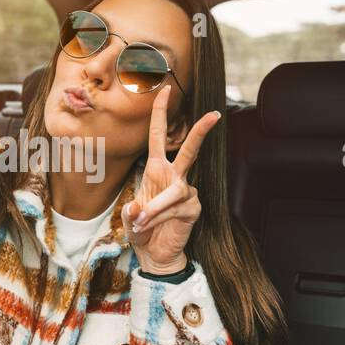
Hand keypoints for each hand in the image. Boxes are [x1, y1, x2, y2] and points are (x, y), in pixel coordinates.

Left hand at [122, 84, 220, 274]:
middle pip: (190, 150)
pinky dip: (159, 217)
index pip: (158, 136)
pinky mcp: (193, 209)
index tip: (164, 89)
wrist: (154, 255)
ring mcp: (186, 192)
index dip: (160, 113)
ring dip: (154, 208)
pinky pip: (175, 208)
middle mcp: (173, 176)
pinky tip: (149, 226)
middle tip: (214, 115)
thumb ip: (132, 211)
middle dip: (199, 132)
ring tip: (140, 222)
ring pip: (175, 191)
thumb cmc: (142, 230)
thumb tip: (138, 208)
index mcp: (156, 169)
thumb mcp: (130, 218)